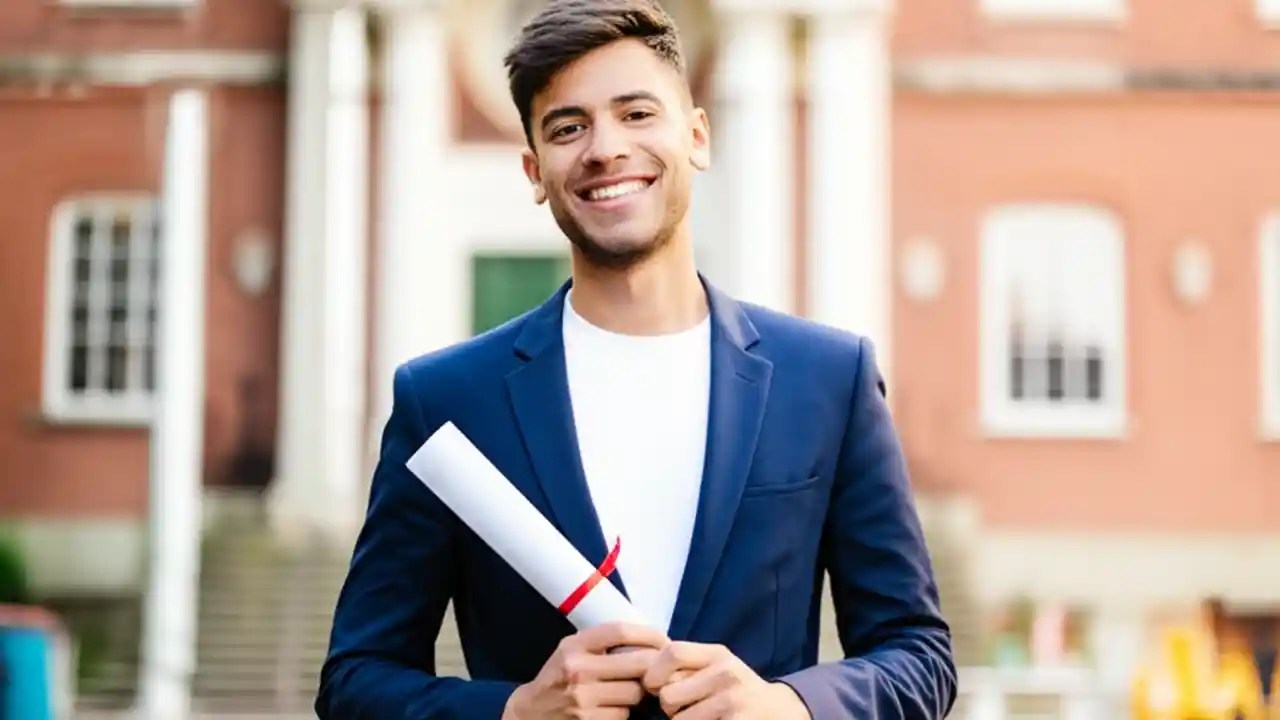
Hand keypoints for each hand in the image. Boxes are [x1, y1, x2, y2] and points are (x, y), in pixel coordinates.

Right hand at [502, 622, 669, 719]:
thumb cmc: (558, 678)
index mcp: (575, 646)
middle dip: (653, 667)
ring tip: (627, 691)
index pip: (621, 631)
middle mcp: (578, 670)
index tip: (663, 640)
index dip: (649, 634)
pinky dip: (624, 712)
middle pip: (638, 664)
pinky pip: (623, 715)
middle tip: (657, 669)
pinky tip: (613, 708)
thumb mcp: (570, 650)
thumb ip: (600, 643)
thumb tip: (647, 640)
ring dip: (637, 693)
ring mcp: (583, 700)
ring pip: (634, 693)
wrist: (529, 714)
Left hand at [642, 642, 811, 719]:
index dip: (653, 672)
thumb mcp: (719, 667)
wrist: (781, 712)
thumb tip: (643, 670)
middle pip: (669, 694)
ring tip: (703, 718)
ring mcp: (733, 700)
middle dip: (669, 707)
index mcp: (718, 654)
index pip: (672, 653)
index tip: (653, 686)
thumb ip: (689, 665)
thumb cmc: (738, 690)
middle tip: (684, 708)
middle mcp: (726, 673)